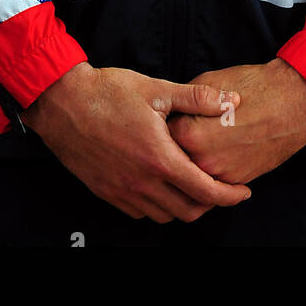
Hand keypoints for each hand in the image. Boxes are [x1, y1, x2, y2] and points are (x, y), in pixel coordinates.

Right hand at [21, 62, 251, 222]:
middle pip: (188, 211)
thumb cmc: (109, 92)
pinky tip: (161, 185)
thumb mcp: (157, 89)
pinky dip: (157, 206)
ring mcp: (122, 191)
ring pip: (164, 216)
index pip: (204, 191)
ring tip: (192, 185)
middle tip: (219, 186)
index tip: (243, 191)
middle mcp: (142, 182)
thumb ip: (197, 98)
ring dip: (183, 206)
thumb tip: (231, 101)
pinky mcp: (106, 192)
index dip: (229, 196)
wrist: (63, 103)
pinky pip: (140, 213)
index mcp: (159, 158)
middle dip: (210, 204)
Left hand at [166, 59, 305, 185]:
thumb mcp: (210, 82)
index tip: (168, 116)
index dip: (163, 122)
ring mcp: (221, 175)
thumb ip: (185, 102)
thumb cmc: (253, 86)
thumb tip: (172, 110)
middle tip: (183, 128)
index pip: (160, 135)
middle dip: (174, 144)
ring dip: (191, 159)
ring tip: (202, 138)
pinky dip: (210, 169)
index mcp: (190, 134)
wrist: (293, 102)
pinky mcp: (238, 181)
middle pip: (173, 158)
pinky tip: (216, 150)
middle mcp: (202, 161)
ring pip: (193, 173)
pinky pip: (213, 180)